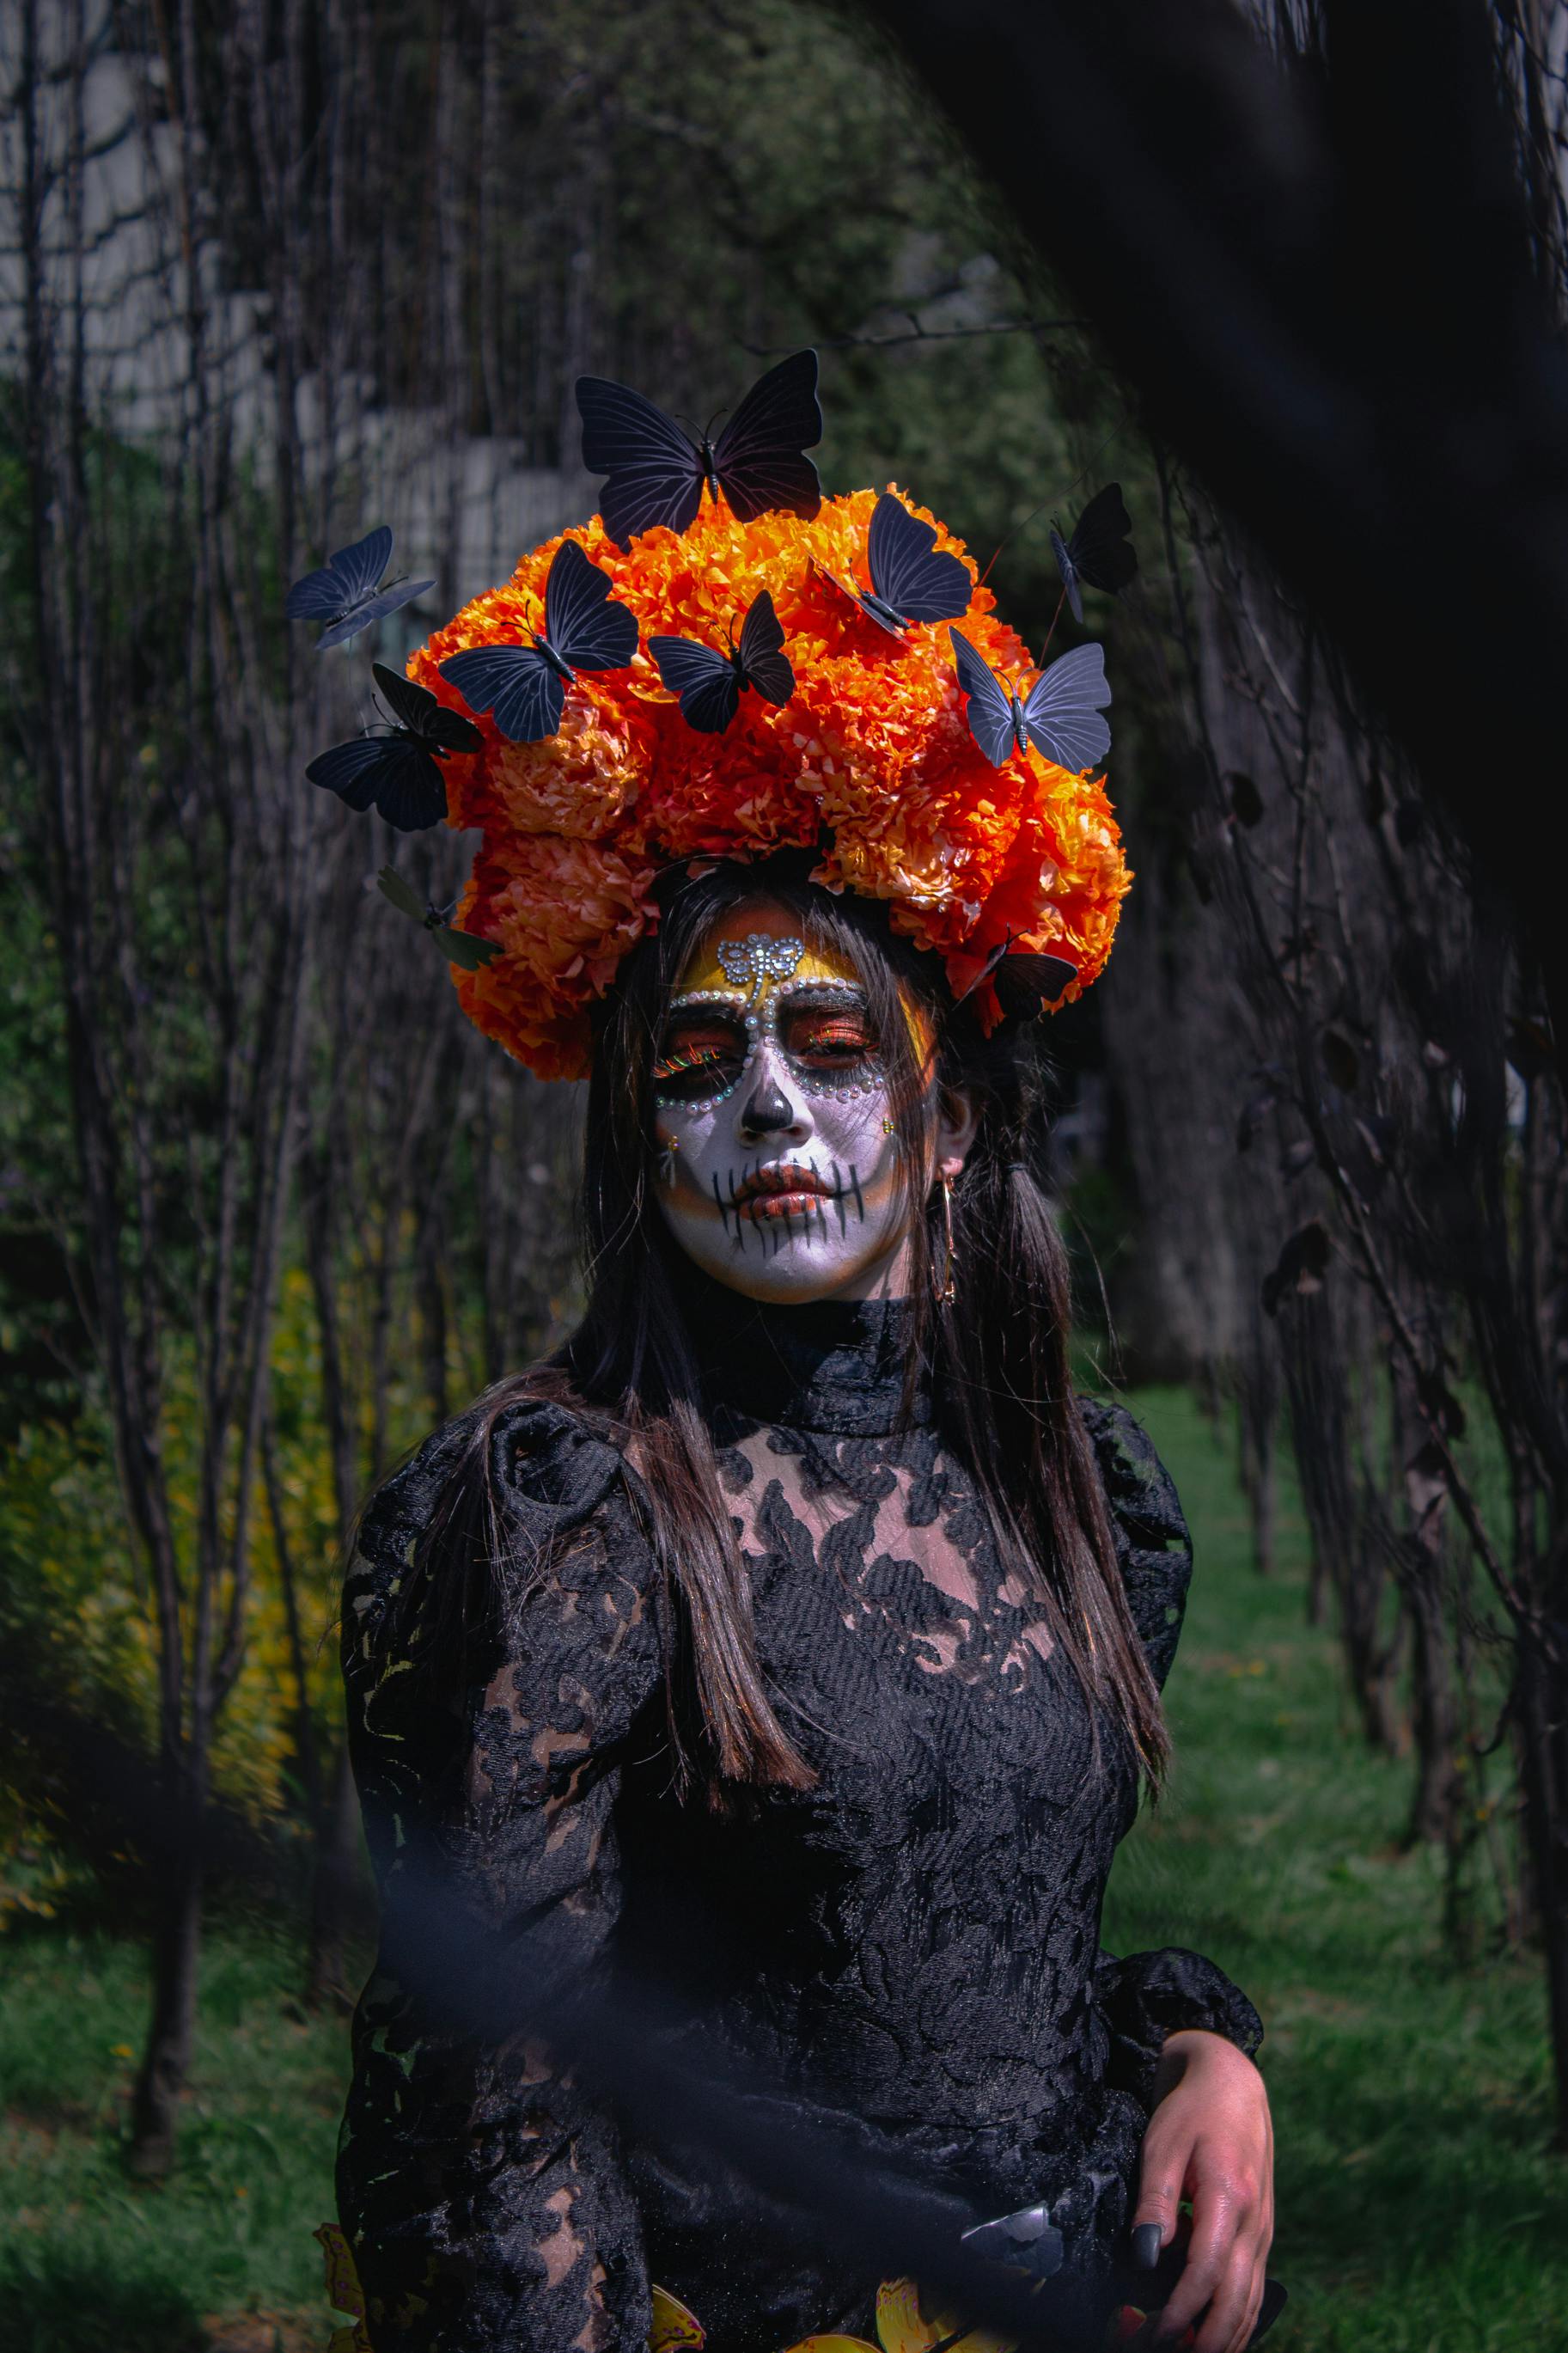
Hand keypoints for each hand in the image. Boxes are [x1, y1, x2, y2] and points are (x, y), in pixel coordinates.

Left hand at [1130, 2028, 1273, 2352]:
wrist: (1234, 2086)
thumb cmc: (1193, 2113)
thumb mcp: (1163, 2145)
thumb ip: (1154, 2201)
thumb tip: (1144, 2256)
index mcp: (1230, 2197)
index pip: (1208, 2271)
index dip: (1183, 2309)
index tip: (1158, 2333)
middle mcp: (1255, 2222)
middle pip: (1236, 2298)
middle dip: (1206, 2338)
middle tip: (1167, 2352)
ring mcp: (1263, 2231)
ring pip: (1251, 2300)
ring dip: (1225, 2336)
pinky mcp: (1261, 2234)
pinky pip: (1255, 2288)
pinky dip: (1240, 2319)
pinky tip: (1219, 2337)